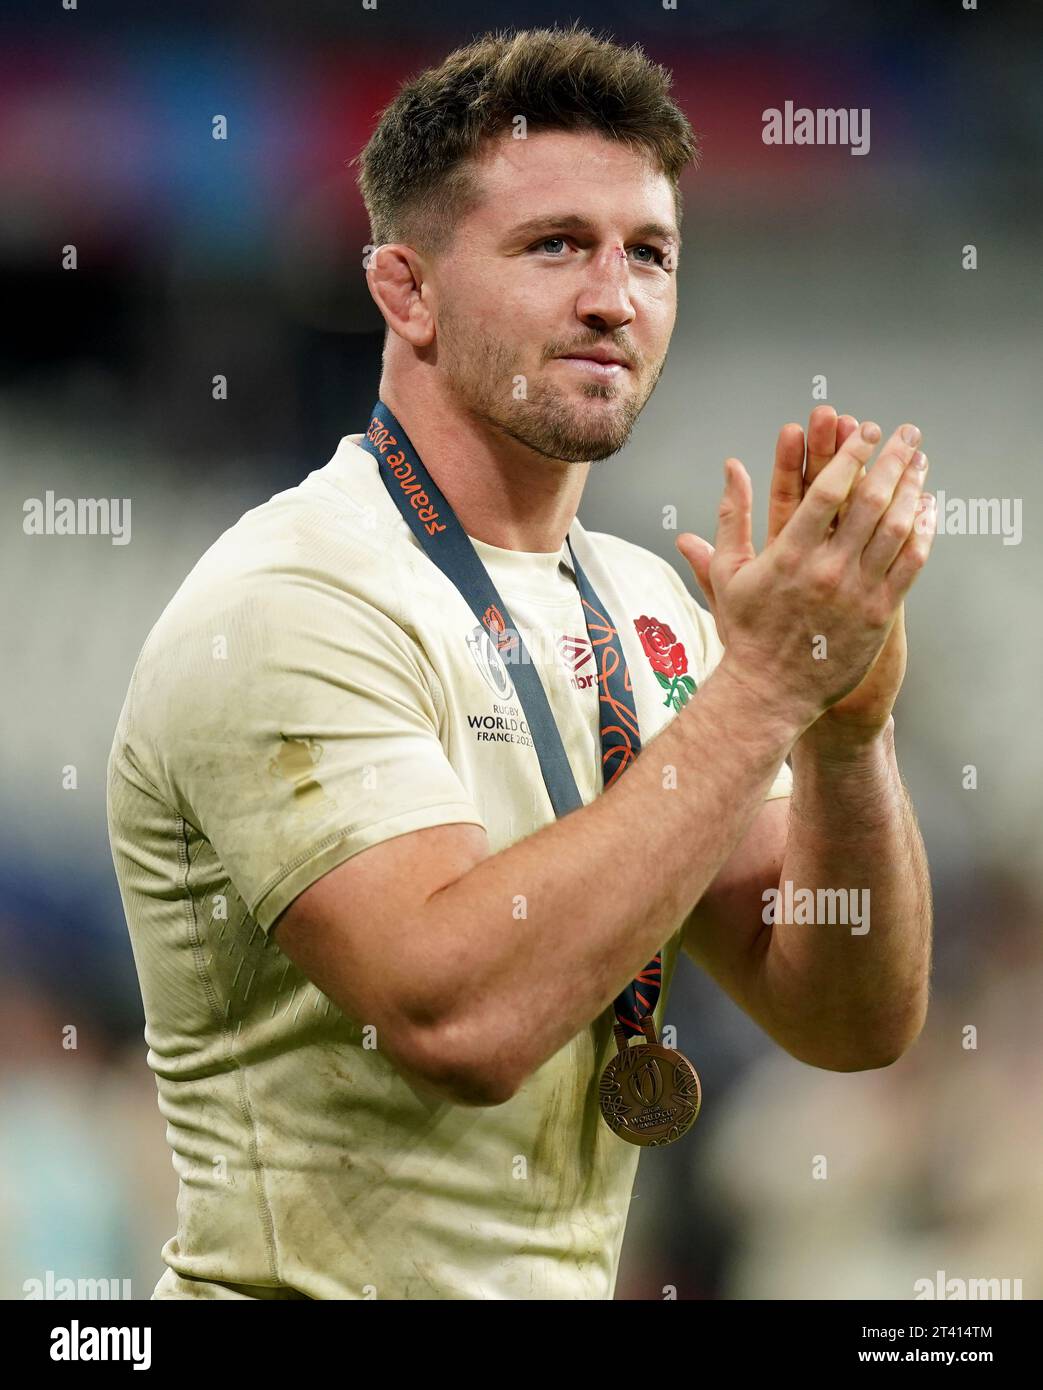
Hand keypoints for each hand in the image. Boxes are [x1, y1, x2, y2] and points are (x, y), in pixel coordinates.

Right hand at [676, 412, 936, 739]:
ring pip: (897, 528)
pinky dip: (923, 532)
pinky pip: (910, 564)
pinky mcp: (879, 615)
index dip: (850, 454)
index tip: (865, 430)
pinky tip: (927, 510)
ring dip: (913, 490)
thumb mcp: (728, 571)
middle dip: (892, 460)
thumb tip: (732, 467)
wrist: (769, 692)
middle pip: (871, 501)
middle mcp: (827, 570)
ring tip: (920, 464)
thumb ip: (732, 515)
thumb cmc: (746, 632)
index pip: (827, 491)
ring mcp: (857, 593)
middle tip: (906, 434)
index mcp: (789, 555)